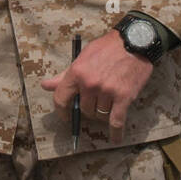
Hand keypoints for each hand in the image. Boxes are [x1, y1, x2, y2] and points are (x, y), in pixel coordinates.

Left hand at [39, 30, 153, 143]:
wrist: (135, 41)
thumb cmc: (108, 47)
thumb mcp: (83, 57)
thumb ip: (65, 75)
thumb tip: (45, 85)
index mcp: (77, 72)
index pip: (61, 98)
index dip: (62, 111)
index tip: (66, 116)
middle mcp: (90, 83)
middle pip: (84, 109)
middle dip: (89, 108)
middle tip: (97, 101)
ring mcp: (107, 91)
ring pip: (99, 115)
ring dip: (103, 113)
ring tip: (109, 104)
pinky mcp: (123, 97)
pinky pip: (116, 121)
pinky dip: (116, 132)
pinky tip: (115, 138)